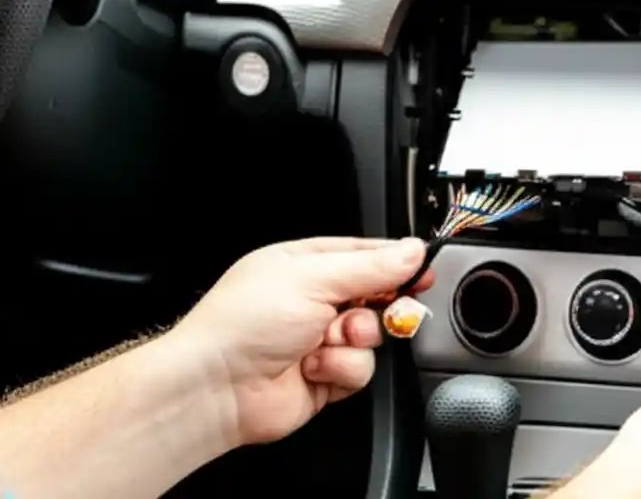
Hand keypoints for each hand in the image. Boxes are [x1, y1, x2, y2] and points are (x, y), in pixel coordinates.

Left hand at [166, 237, 431, 446]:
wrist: (217, 388)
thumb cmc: (244, 324)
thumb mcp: (313, 278)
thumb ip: (370, 266)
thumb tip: (412, 251)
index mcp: (305, 265)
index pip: (366, 255)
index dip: (397, 263)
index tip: (423, 270)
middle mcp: (313, 300)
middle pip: (377, 297)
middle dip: (382, 306)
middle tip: (383, 310)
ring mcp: (319, 340)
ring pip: (373, 336)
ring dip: (354, 341)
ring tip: (326, 342)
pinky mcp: (325, 376)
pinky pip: (361, 369)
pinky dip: (342, 369)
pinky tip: (314, 367)